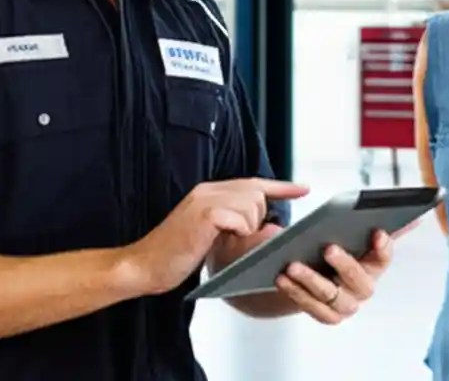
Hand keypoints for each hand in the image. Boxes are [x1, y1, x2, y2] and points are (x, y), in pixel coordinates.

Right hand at [120, 178, 308, 295]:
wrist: (144, 265)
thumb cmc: (176, 256)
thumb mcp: (208, 234)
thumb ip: (231, 222)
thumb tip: (265, 225)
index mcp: (209, 191)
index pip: (253, 183)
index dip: (280, 186)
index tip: (303, 189)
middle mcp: (209, 189)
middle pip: (257, 193)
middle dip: (257, 218)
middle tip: (236, 237)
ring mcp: (206, 199)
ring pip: (253, 206)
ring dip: (247, 228)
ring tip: (224, 241)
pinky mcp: (206, 213)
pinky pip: (242, 219)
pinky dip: (238, 232)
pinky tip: (220, 240)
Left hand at [274, 228, 395, 324]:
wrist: (311, 272)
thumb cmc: (334, 248)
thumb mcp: (354, 233)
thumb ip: (378, 222)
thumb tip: (413, 217)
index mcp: (375, 265)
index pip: (385, 256)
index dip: (383, 246)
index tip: (377, 232)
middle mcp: (364, 288)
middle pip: (359, 280)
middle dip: (345, 264)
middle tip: (328, 247)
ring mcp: (346, 305)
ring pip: (332, 295)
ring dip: (312, 280)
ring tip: (292, 265)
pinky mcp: (327, 316)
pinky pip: (313, 308)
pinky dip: (297, 293)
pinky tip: (282, 277)